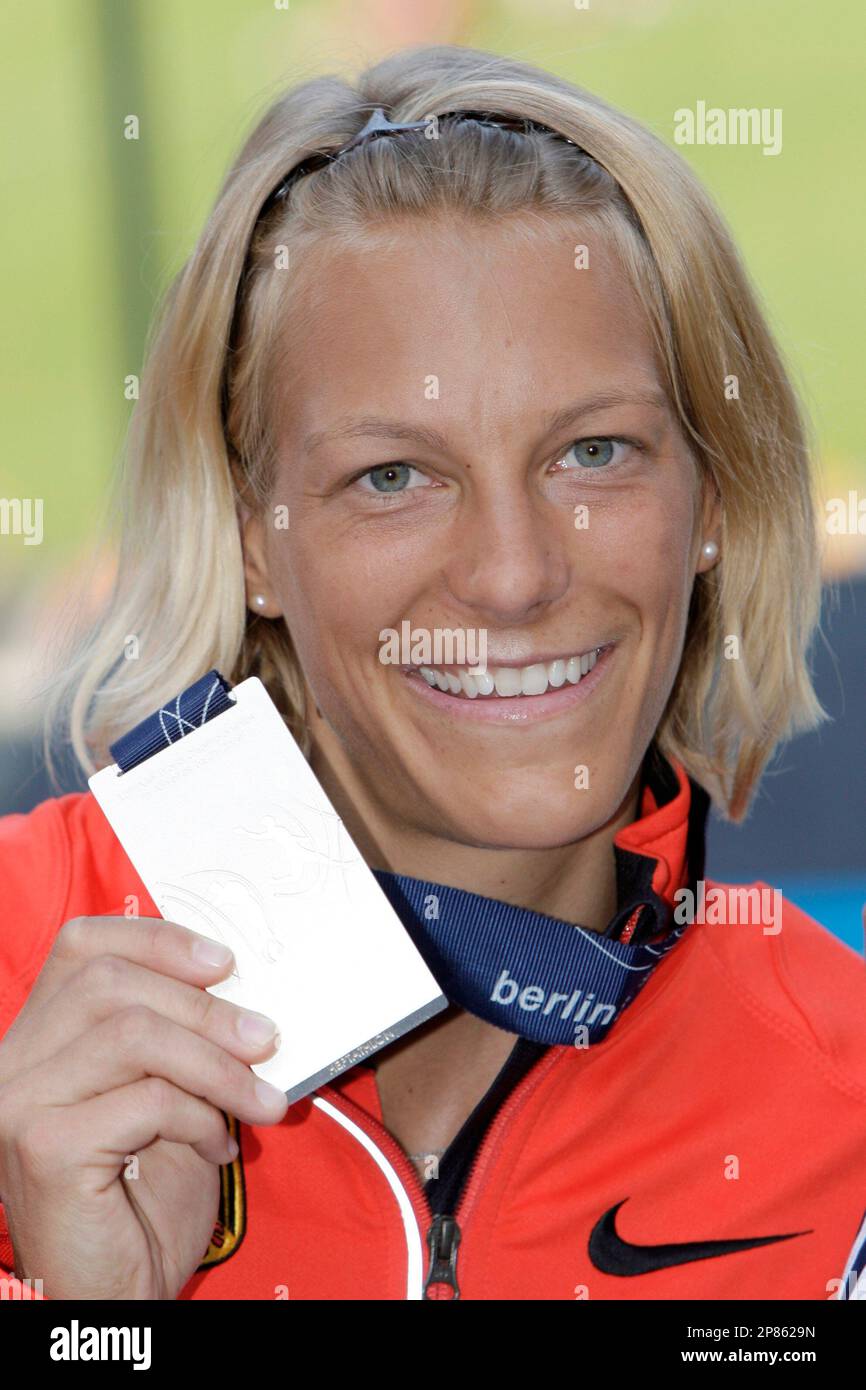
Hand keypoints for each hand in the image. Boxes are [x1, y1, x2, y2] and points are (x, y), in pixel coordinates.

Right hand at [0, 915, 287, 1298]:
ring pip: (133, 1035)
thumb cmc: (142, 1201)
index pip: (81, 946)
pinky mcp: (44, 1147)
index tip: (224, 962)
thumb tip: (240, 987)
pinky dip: (201, 1118)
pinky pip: (147, 1099)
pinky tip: (219, 1149)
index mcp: (36, 1041)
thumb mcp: (167, 1096)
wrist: (117, 1298)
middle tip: (266, 1039)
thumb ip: (179, 1037)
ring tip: (262, 1099)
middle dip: (204, 1006)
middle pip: (111, 983)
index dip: (156, 940)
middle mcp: (12, 1064)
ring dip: (217, 1064)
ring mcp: (20, 1104)